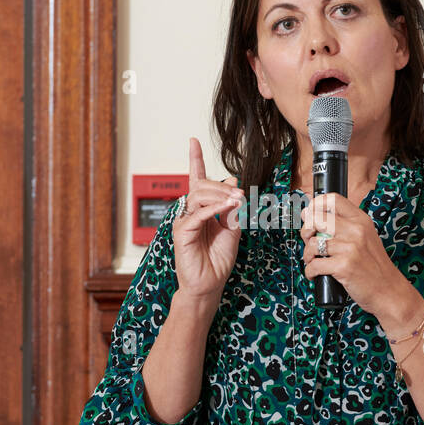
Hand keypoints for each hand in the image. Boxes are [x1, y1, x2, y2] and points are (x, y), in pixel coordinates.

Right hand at [171, 137, 243, 301]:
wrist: (210, 283)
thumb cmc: (218, 258)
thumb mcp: (232, 228)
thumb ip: (232, 206)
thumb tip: (233, 181)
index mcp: (201, 209)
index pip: (196, 179)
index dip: (195, 159)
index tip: (193, 141)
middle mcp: (189, 212)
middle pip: (201, 185)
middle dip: (222, 186)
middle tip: (241, 195)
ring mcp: (184, 221)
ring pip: (198, 195)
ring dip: (220, 195)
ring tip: (237, 202)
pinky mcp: (182, 232)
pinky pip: (197, 214)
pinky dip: (214, 208)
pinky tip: (227, 208)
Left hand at [300, 193, 409, 318]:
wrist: (388, 289)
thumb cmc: (374, 266)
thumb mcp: (366, 237)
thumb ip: (347, 226)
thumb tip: (315, 217)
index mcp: (361, 220)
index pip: (333, 199)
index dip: (315, 204)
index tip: (309, 214)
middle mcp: (355, 230)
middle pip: (316, 218)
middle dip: (305, 230)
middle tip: (308, 240)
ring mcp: (350, 248)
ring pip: (312, 243)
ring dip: (307, 255)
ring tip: (313, 261)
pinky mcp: (344, 266)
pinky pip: (314, 265)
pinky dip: (310, 271)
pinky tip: (315, 274)